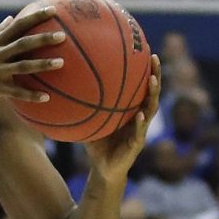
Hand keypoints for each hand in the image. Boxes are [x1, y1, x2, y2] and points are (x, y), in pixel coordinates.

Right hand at [0, 7, 66, 110]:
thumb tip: (11, 18)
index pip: (18, 25)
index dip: (35, 17)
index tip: (53, 10)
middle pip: (23, 43)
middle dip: (43, 38)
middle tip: (63, 35)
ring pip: (22, 66)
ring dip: (42, 64)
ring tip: (61, 63)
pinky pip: (16, 93)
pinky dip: (31, 95)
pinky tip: (46, 98)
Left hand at [87, 54, 161, 181]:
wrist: (103, 169)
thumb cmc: (97, 144)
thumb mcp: (90, 121)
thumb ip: (83, 106)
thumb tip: (62, 87)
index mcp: (131, 110)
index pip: (141, 86)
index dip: (145, 69)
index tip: (144, 50)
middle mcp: (139, 117)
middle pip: (151, 92)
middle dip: (155, 74)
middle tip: (154, 56)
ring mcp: (141, 130)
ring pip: (151, 109)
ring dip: (153, 94)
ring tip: (153, 80)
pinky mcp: (137, 144)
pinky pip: (139, 131)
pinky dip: (139, 122)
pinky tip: (139, 114)